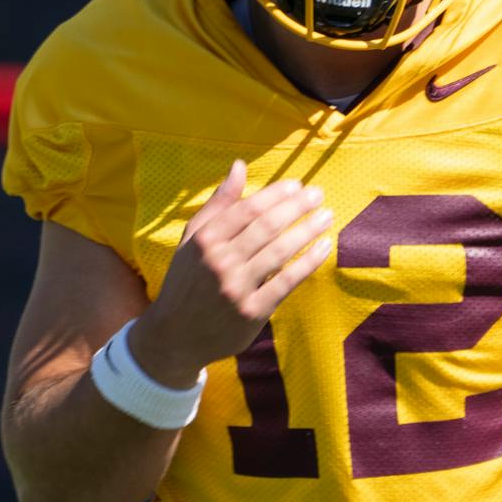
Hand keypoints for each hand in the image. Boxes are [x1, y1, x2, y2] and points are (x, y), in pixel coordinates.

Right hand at [128, 162, 333, 384]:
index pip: (247, 209)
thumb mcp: (193, 239)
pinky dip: (308, 262)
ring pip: (280, 252)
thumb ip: (218, 204)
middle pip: (267, 227)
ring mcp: (236, 288)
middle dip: (297, 207)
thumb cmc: (187, 280)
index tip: (297, 185)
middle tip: (318, 195)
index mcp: (205, 240)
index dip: (275, 195)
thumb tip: (239, 166)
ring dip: (307, 230)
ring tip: (326, 216)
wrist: (175, 335)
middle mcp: (220, 262)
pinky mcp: (252, 312)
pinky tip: (324, 247)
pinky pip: (286, 282)